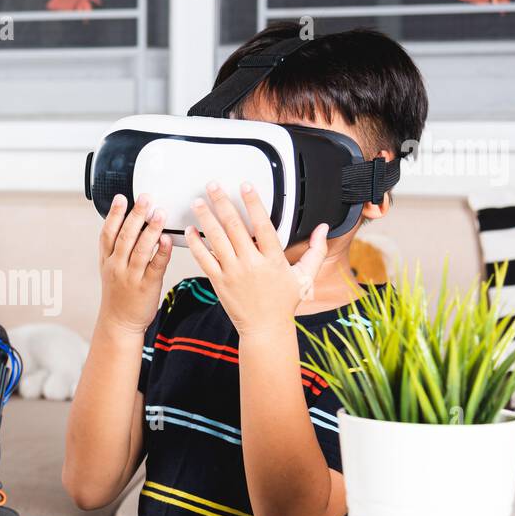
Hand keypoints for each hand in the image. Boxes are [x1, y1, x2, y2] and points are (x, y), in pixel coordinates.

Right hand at [96, 194, 172, 335]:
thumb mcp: (109, 270)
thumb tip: (126, 222)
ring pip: (141, 249)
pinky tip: (168, 239)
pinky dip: (162, 251)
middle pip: (125, 237)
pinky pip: (156, 265)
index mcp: (107, 261)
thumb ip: (116, 248)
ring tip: (160, 213)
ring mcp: (132, 276)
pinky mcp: (147, 286)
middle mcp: (117, 266)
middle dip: (135, 215)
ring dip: (151, 229)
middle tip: (145, 198)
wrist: (119, 322)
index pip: (107, 234)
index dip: (113, 215)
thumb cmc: (118, 294)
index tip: (121, 198)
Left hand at [185, 182, 328, 336]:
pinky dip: (196, 244)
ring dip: (206, 218)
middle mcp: (251, 264)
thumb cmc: (283, 304)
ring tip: (198, 202)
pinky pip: (204, 259)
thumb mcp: (304, 277)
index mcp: (273, 259)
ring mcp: (233, 272)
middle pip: (234, 226)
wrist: (265, 329)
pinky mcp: (219, 282)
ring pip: (216, 239)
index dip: (253, 203)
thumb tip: (324, 228)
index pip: (262, 224)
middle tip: (213, 186)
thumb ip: (315, 251)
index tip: (245, 186)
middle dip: (222, 203)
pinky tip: (190, 230)